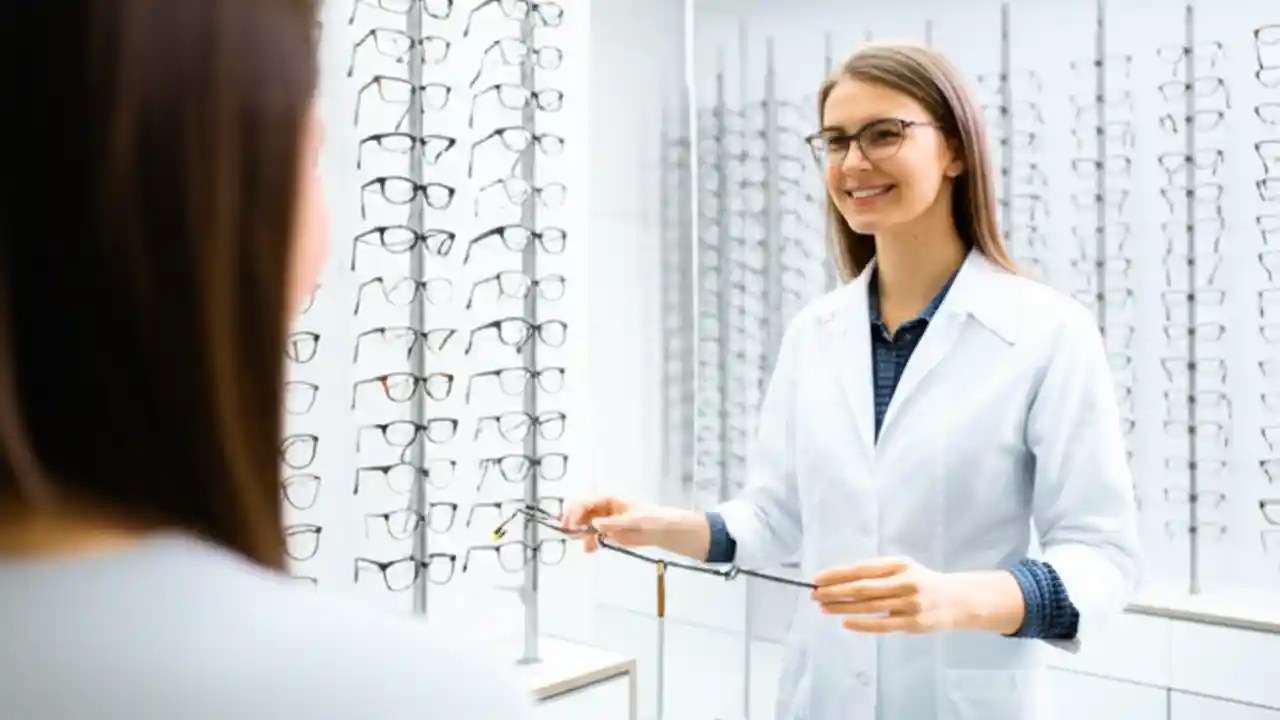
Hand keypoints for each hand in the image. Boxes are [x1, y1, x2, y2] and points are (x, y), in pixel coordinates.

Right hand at [562, 497, 709, 557]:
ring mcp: (602, 519)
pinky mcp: (605, 531)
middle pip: (580, 511)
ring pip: (583, 524)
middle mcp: (601, 507)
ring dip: (581, 534)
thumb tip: (594, 524)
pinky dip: (589, 542)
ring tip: (587, 546)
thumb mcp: (631, 520)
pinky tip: (591, 549)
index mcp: (607, 498)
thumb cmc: (648, 519)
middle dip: (572, 520)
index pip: (585, 502)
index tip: (572, 526)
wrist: (659, 531)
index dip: (575, 512)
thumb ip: (612, 523)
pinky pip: (591, 535)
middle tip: (568, 532)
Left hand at [811, 556, 971, 633]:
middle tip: (814, 594)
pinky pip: (882, 625)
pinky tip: (845, 622)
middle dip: (834, 591)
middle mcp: (904, 582)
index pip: (861, 569)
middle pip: (861, 588)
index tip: (817, 578)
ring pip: (868, 606)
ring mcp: (909, 604)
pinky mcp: (913, 623)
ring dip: (842, 607)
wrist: (958, 600)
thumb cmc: (922, 582)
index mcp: (899, 565)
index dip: (837, 574)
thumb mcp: (904, 568)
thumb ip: (877, 571)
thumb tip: (839, 579)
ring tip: (823, 607)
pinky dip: (861, 624)